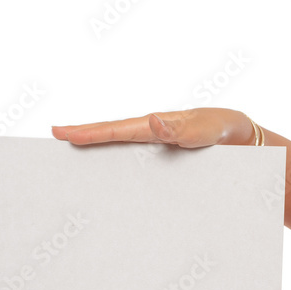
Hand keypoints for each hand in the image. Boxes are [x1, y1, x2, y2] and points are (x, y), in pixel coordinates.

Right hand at [52, 108, 254, 147]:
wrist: (235, 134)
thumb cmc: (217, 128)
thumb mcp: (201, 129)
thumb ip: (177, 127)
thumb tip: (151, 121)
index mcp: (151, 126)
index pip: (114, 130)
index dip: (89, 133)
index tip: (63, 134)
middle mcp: (147, 132)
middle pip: (109, 134)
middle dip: (82, 135)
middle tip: (55, 136)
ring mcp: (152, 143)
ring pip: (118, 145)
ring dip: (95, 147)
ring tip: (71, 150)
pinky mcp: (160, 155)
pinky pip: (133, 157)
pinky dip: (115, 157)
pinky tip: (105, 168)